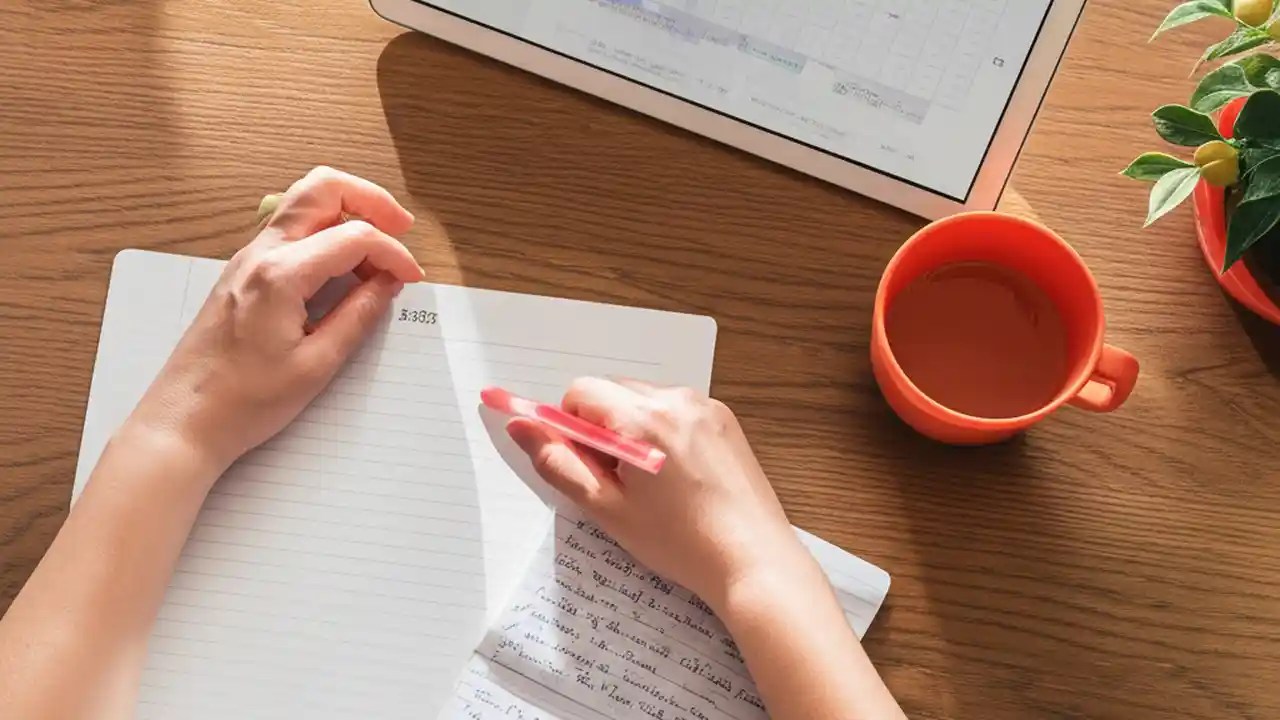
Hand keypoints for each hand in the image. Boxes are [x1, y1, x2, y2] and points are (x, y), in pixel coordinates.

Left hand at [126, 167, 424, 474]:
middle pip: (322, 188)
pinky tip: (345, 268)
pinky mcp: (244, 273)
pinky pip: (291, 231)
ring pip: (304, 203)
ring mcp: (248, 260)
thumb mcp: (316, 365)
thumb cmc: (243, 401)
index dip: (393, 253)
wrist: (185, 420)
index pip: (354, 237)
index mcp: (280, 275)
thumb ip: (358, 317)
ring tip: (378, 246)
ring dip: (347, 211)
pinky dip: (326, 233)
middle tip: (402, 227)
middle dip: (370, 199)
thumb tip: (387, 284)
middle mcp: (260, 254)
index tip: (412, 277)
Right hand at [506, 378, 813, 608]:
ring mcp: (706, 406)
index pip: (580, 392)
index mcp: (643, 418)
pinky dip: (662, 433)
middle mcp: (676, 399)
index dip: (569, 427)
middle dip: (601, 428)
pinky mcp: (725, 419)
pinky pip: (675, 411)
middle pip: (612, 392)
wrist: (751, 559)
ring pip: (643, 400)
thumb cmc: (681, 542)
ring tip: (649, 485)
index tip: (580, 464)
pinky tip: (676, 479)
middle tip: (614, 481)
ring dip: (631, 430)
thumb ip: (558, 463)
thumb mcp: (607, 509)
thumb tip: (522, 428)